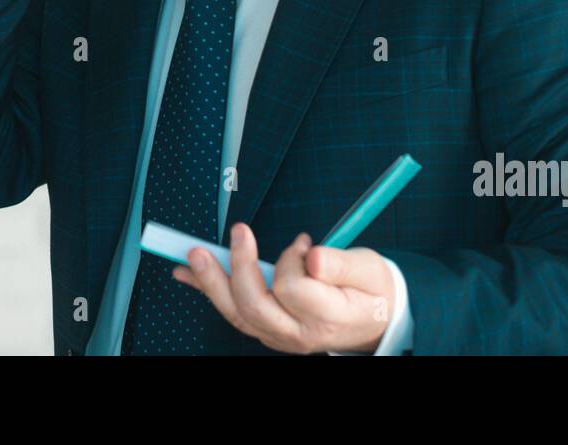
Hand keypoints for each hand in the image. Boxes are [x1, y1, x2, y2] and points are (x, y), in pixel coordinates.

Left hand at [172, 222, 394, 353]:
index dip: (291, 259)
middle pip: (255, 306)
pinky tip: (191, 274)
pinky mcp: (269, 330)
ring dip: (212, 283)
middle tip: (237, 232)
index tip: (304, 243)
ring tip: (193, 257)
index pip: (292, 288)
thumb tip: (312, 256)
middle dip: (238, 267)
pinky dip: (212, 292)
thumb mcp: (369, 269)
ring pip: (238, 314)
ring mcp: (281, 336)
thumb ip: (340, 264)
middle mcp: (300, 333)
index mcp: (328, 317)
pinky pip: (235, 313)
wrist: (376, 321)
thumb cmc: (373, 290)